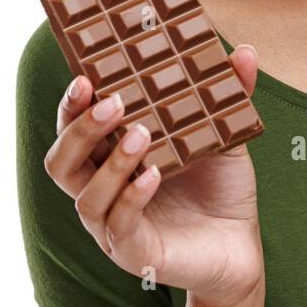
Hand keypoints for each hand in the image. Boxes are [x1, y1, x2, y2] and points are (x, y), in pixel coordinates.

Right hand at [43, 45, 264, 306]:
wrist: (242, 248)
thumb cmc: (220, 189)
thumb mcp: (223, 137)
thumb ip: (227, 95)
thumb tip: (244, 52)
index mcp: (110, 159)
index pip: (72, 130)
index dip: (71, 105)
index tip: (85, 77)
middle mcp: (101, 192)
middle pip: (62, 162)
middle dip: (80, 129)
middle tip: (112, 101)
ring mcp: (112, 226)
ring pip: (86, 196)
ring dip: (111, 163)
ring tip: (141, 134)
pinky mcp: (134, 254)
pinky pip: (120, 225)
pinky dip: (132, 197)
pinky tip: (153, 175)